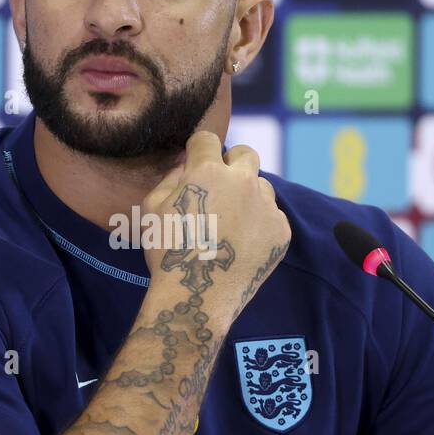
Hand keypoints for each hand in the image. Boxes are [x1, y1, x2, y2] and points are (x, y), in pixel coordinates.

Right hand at [140, 130, 289, 326]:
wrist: (198, 294)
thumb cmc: (168, 252)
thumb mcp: (152, 209)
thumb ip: (170, 178)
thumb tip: (186, 165)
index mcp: (208, 171)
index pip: (207, 140)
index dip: (198, 149)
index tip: (196, 161)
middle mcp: (242, 181)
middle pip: (246, 153)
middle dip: (232, 162)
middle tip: (221, 185)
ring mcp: (266, 206)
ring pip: (261, 186)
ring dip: (248, 195)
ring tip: (231, 223)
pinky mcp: (281, 230)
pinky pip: (272, 216)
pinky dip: (260, 224)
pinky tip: (243, 243)